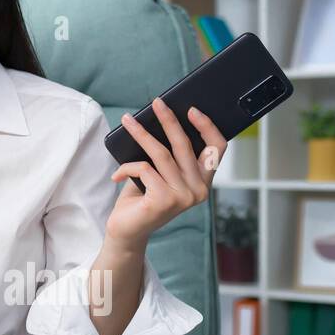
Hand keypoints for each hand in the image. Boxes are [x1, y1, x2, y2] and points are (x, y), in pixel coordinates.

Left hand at [105, 97, 226, 250]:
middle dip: (169, 120)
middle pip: (185, 145)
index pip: (217, 149)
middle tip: (156, 103)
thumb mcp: (158, 173)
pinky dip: (127, 167)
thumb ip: (166, 155)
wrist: (126, 231)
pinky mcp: (164, 200)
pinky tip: (117, 175)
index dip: (207, 126)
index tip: (192, 109)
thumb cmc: (142, 197)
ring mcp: (183, 197)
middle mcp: (198, 190)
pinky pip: (143, 168)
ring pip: (160, 153)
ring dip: (140, 133)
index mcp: (203, 181)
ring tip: (126, 120)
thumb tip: (161, 120)